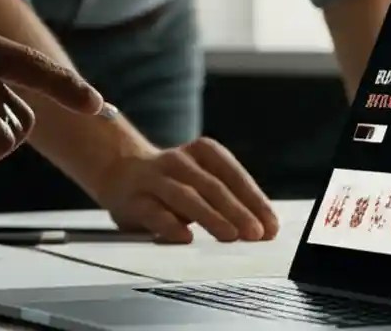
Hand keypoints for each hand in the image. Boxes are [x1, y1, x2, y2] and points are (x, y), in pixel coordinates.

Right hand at [92, 137, 278, 243]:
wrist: (120, 170)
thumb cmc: (174, 182)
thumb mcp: (204, 180)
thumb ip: (230, 200)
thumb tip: (265, 226)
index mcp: (203, 152)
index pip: (233, 174)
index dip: (254, 199)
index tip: (270, 225)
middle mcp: (179, 161)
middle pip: (212, 186)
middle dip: (237, 210)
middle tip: (256, 233)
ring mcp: (154, 179)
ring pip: (185, 196)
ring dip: (210, 216)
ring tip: (230, 235)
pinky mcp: (133, 200)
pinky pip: (153, 212)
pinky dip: (169, 225)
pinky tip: (185, 237)